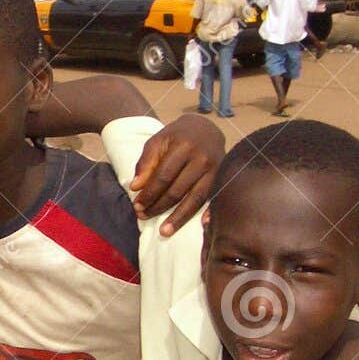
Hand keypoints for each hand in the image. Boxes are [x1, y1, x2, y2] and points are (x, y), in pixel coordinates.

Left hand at [128, 113, 224, 234]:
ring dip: (179, 217)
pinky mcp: (222, 177)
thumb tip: (135, 187)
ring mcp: (215, 169)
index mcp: (183, 146)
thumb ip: (146, 163)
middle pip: (178, 190)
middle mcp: (202, 158)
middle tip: (143, 216)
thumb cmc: (177, 136)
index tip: (137, 205)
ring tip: (164, 231)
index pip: (163, 176)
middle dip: (158, 206)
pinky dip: (208, 213)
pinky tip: (201, 226)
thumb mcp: (157, 142)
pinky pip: (213, 198)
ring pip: (195, 198)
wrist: (206, 128)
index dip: (149, 193)